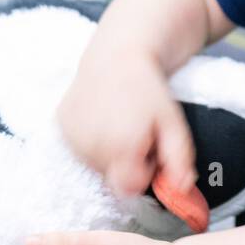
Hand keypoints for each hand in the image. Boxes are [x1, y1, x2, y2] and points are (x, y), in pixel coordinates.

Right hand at [56, 49, 195, 198]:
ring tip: (120, 122)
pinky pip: (79, 147)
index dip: (143, 173)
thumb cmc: (149, 89)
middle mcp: (91, 145)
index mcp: (120, 147)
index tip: (150, 150)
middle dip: (127, 161)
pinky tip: (103, 116)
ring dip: (109, 151)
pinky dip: (92, 139)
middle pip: (112, 176)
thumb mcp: (174, 124)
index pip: (130, 188)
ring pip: (95, 163)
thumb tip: (182, 190)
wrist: (118, 53)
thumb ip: (179, 160)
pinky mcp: (61, 124)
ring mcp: (72, 135)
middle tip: (137, 132)